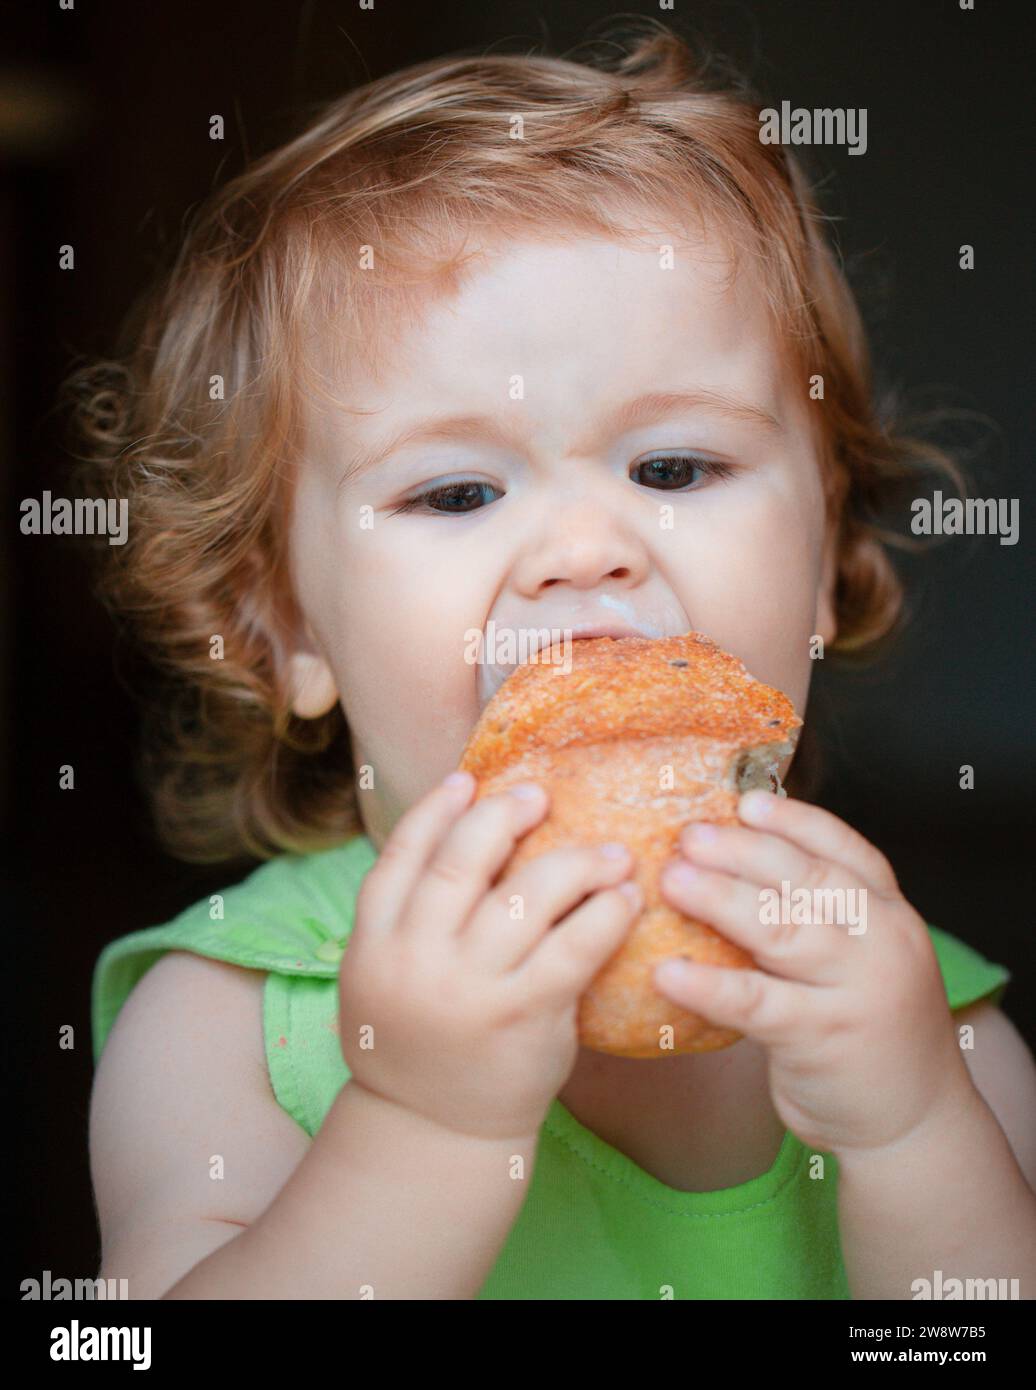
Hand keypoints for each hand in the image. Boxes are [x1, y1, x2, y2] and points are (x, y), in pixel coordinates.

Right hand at [339, 772, 641, 1141]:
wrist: (434, 1131)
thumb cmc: (420, 1041)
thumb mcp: (383, 976)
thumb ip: (411, 918)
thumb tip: (465, 834)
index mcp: (373, 942)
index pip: (401, 855)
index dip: (434, 810)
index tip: (467, 780)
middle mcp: (415, 959)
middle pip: (462, 862)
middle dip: (503, 817)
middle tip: (540, 796)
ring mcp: (469, 988)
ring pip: (526, 896)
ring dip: (575, 861)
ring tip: (609, 852)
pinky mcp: (523, 1015)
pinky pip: (573, 948)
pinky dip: (604, 915)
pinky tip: (624, 899)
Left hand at [652, 791, 972, 1156]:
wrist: (911, 1120)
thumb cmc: (865, 1027)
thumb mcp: (861, 957)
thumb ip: (817, 913)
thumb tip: (731, 859)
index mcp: (887, 913)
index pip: (843, 849)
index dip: (793, 821)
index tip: (744, 800)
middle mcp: (880, 942)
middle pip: (806, 880)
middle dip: (742, 851)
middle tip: (688, 836)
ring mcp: (855, 990)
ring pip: (781, 930)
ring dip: (720, 899)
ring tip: (671, 880)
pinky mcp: (822, 1038)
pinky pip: (756, 1003)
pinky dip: (709, 986)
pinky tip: (668, 972)